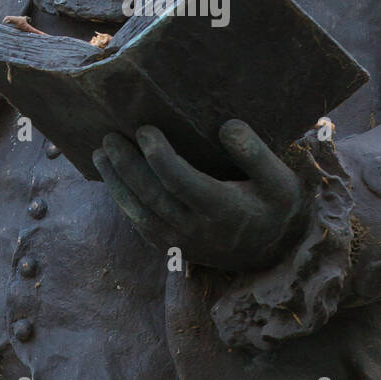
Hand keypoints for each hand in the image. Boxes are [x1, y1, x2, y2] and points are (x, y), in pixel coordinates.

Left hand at [93, 120, 307, 271]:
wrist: (276, 253)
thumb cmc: (277, 207)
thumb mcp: (280, 179)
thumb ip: (255, 152)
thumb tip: (227, 127)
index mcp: (223, 209)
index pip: (180, 181)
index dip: (158, 155)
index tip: (144, 129)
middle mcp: (198, 229)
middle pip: (151, 195)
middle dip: (126, 165)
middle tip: (109, 137)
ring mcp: (183, 242)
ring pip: (140, 214)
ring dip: (117, 184)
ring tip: (100, 155)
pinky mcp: (175, 249)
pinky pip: (142, 227)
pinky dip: (125, 203)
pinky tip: (114, 181)